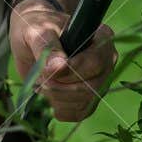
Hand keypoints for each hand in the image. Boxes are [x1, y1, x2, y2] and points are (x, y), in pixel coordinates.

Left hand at [10, 2, 117, 123]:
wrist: (34, 38)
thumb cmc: (38, 28)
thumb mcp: (37, 31)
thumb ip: (48, 47)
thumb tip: (60, 66)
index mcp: (101, 37)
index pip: (94, 62)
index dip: (70, 72)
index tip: (45, 72)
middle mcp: (107, 61)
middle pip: (91, 86)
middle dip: (60, 87)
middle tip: (38, 79)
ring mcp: (101, 81)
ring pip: (85, 102)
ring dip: (57, 98)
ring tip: (41, 83)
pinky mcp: (90, 98)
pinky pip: (79, 113)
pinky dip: (60, 109)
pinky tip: (48, 96)